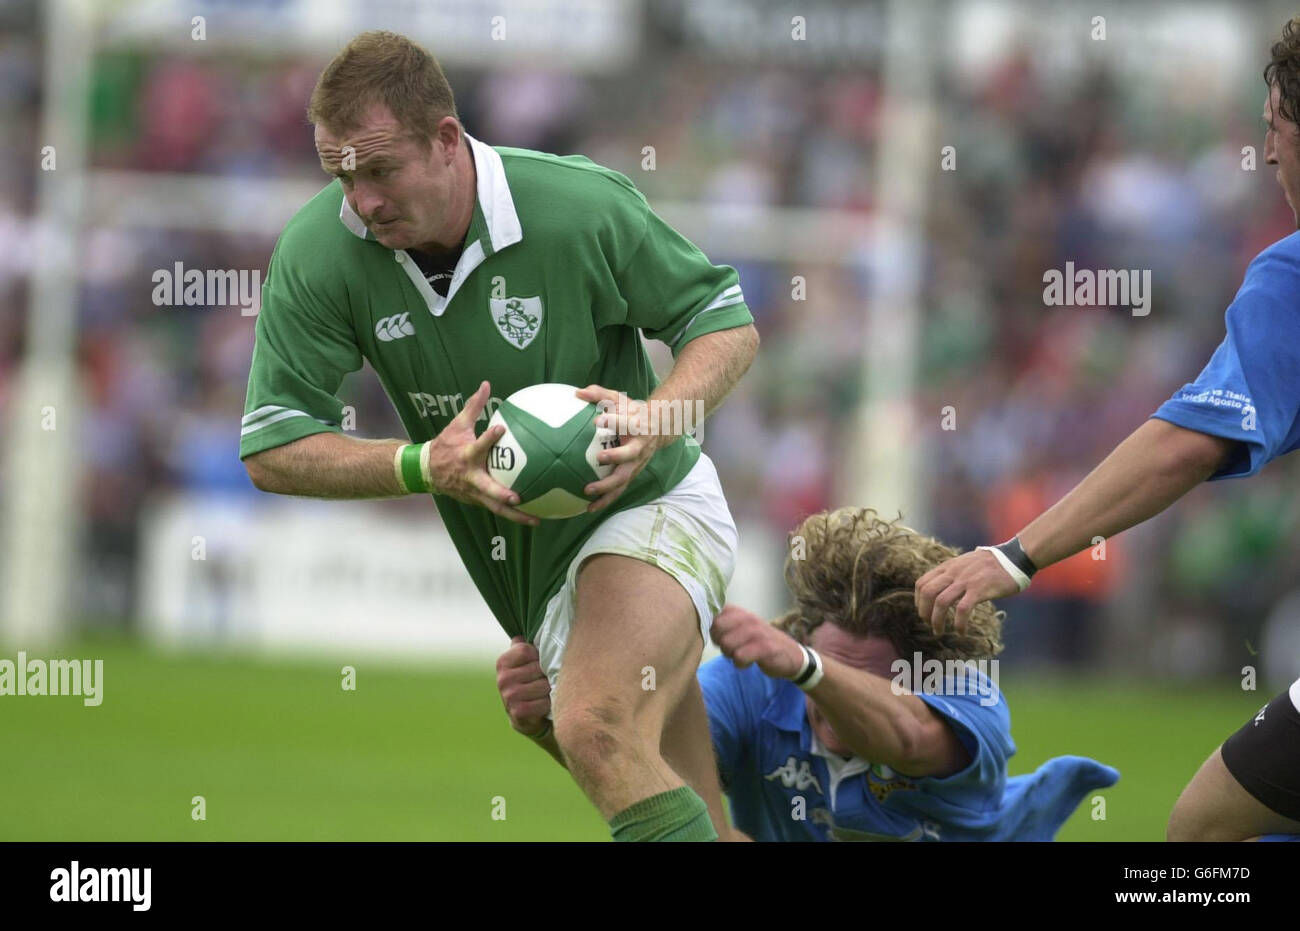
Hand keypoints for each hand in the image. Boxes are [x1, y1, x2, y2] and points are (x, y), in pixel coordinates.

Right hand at [426, 381, 538, 525]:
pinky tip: (533, 518)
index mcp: (466, 456)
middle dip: (501, 493)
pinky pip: (496, 509)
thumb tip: (486, 384)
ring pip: (494, 507)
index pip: (478, 445)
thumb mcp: (457, 425)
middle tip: (518, 497)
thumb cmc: (445, 445)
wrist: (426, 472)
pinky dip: (513, 516)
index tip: (500, 429)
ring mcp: (473, 493)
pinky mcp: (477, 501)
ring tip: (536, 520)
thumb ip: (474, 406)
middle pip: (486, 488)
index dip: (488, 437)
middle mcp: (470, 477)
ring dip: (515, 515)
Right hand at [495, 636, 551, 737]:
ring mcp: (508, 696)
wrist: (528, 718)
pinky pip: (543, 703)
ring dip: (550, 690)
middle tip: (545, 681)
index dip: (539, 657)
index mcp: (503, 662)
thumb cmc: (530, 683)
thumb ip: (524, 646)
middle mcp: (502, 679)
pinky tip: (544, 706)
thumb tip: (520, 633)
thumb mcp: (525, 662)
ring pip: (543, 685)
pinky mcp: (517, 712)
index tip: (539, 664)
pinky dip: (548, 705)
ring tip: (546, 693)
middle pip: (538, 668)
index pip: (527, 650)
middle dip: (547, 675)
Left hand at [574, 385, 671, 512]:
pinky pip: (619, 490)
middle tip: (599, 459)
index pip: (627, 423)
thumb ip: (600, 394)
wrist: (659, 429)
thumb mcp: (619, 399)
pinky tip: (588, 508)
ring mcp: (636, 464)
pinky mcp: (632, 475)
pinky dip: (605, 500)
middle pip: (629, 455)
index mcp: (636, 426)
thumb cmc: (633, 412)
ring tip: (587, 492)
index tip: (598, 420)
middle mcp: (639, 447)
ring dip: (607, 488)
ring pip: (624, 478)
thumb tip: (577, 392)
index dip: (614, 422)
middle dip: (615, 458)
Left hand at [710, 604, 805, 678]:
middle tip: (731, 648)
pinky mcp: (764, 648)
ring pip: (726, 644)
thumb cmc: (759, 642)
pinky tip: (748, 663)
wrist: (791, 655)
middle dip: (719, 642)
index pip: (713, 614)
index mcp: (739, 612)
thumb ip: (722, 624)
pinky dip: (740, 664)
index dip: (712, 629)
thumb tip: (698, 625)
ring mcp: (756, 632)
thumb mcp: (742, 627)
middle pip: (716, 628)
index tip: (723, 637)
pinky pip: (740, 658)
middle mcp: (747, 618)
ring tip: (741, 655)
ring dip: (730, 655)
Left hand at [914, 549, 1019, 634]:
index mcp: (948, 567)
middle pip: (927, 593)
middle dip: (924, 612)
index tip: (923, 612)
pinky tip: (961, 631)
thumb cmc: (990, 564)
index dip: (918, 600)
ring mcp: (966, 581)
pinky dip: (959, 623)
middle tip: (929, 625)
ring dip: (937, 621)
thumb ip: (952, 573)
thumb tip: (942, 589)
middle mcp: (953, 573)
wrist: (1014, 558)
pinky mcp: (979, 589)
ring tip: (939, 632)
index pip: (921, 583)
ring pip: (941, 602)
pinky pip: (963, 609)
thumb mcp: (965, 563)